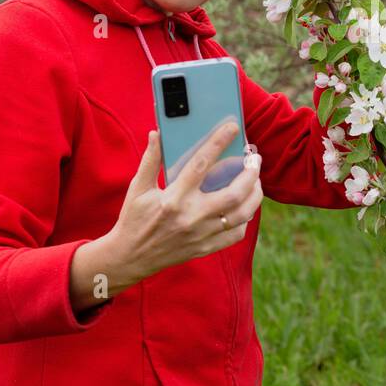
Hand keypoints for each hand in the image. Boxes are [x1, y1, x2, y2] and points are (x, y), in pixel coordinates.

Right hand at [108, 119, 263, 282]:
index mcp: (173, 199)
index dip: (218, 143)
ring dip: (254, 195)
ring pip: (241, 214)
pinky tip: (244, 205)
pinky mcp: (205, 247)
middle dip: (251, 173)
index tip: (233, 128)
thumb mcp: (137, 188)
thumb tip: (156, 134)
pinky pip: (236, 234)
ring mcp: (200, 235)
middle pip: (234, 194)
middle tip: (255, 159)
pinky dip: (245, 218)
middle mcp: (191, 217)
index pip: (201, 164)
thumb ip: (150, 160)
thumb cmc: (133, 219)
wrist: (130, 258)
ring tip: (256, 180)